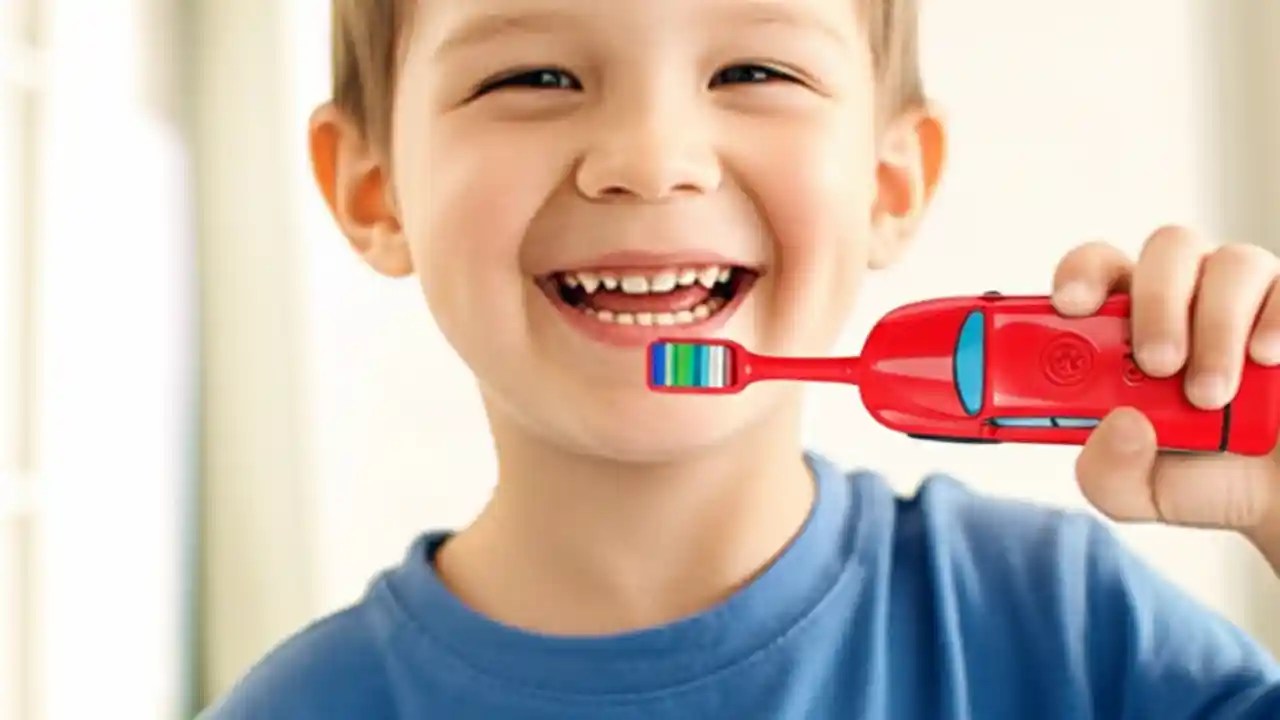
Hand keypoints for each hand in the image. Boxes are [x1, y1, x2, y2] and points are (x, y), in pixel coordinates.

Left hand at [1050, 226, 1279, 575]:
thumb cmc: (1203, 475)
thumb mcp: (1136, 492)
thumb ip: (1105, 470)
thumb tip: (1117, 422)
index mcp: (1129, 326)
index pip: (1098, 272)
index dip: (1081, 275)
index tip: (1070, 305)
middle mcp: (1188, 298)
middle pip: (1165, 250)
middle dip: (1156, 303)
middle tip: (1157, 363)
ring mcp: (1247, 299)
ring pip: (1229, 262)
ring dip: (1214, 327)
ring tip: (1211, 394)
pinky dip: (1273, 321)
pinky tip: (1265, 360)